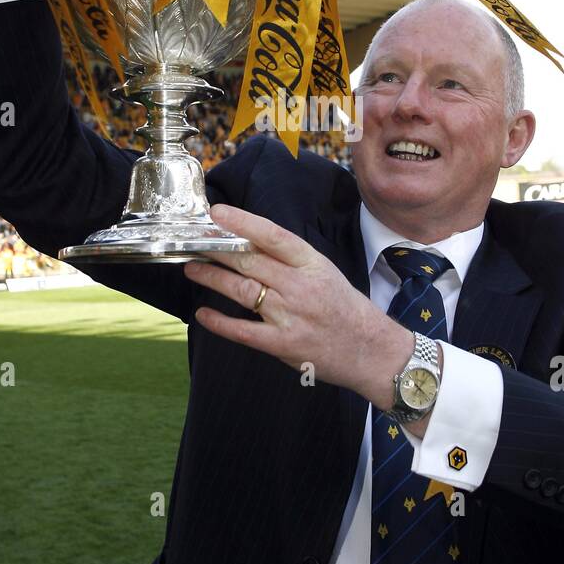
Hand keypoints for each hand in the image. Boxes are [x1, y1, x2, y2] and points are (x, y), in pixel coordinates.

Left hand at [184, 203, 415, 411]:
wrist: (370, 350)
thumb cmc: (345, 308)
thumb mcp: (324, 272)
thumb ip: (291, 260)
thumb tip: (251, 242)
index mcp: (312, 264)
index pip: (274, 236)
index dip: (244, 222)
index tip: (218, 213)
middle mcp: (300, 287)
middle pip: (249, 261)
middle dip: (216, 249)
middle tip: (194, 241)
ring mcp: (290, 316)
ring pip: (241, 291)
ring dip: (212, 278)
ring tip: (192, 268)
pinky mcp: (283, 345)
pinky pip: (243, 331)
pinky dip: (219, 322)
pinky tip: (203, 314)